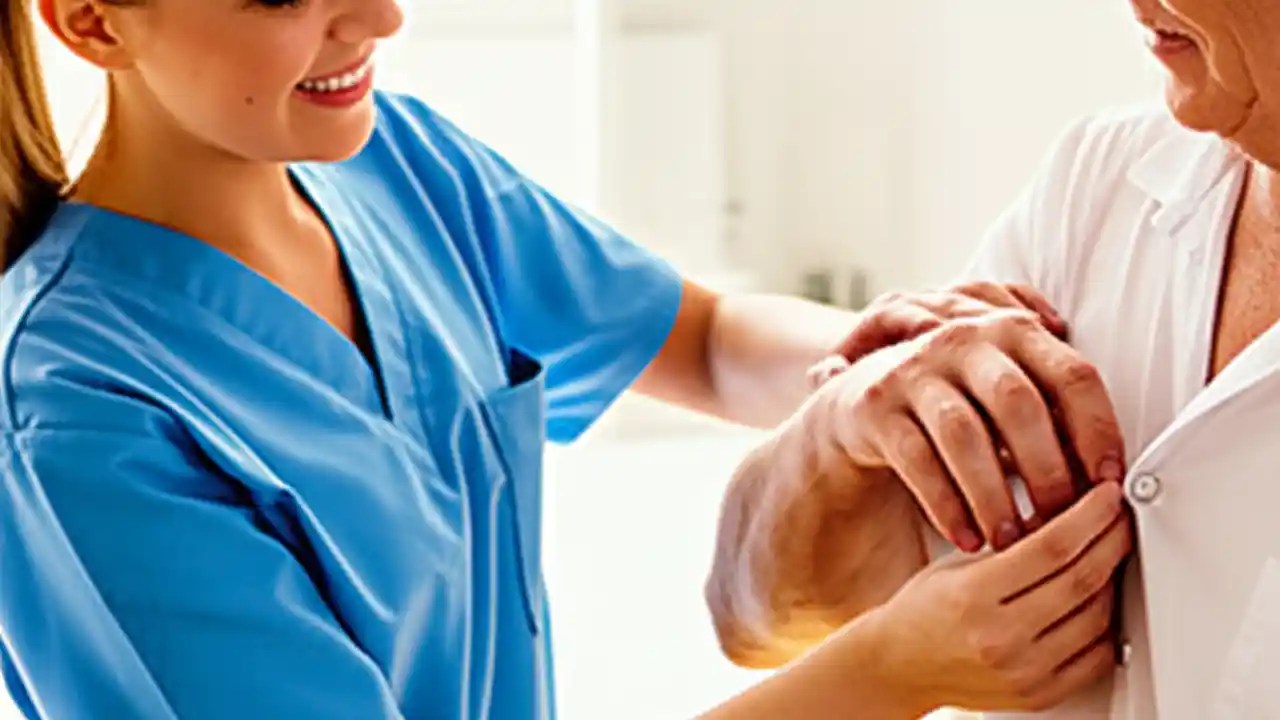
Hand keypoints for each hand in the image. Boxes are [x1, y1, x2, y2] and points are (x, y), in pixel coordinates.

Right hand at [805, 293, 1124, 552]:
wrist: (868, 398)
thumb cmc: (962, 401)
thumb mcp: (1009, 390)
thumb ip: (1057, 409)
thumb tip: (1115, 472)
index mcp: (1012, 331)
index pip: (1072, 374)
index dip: (1099, 430)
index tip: (1112, 483)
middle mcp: (963, 341)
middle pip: (1019, 402)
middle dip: (1047, 468)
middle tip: (1060, 520)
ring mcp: (915, 370)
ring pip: (964, 433)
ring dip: (993, 493)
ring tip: (1010, 540)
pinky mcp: (877, 405)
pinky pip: (915, 458)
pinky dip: (946, 504)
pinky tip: (966, 539)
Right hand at [859, 482, 1131, 714]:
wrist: (900, 666)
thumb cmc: (922, 611)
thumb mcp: (956, 560)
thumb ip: (1012, 541)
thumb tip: (1071, 513)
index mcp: (972, 596)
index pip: (1051, 547)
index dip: (1090, 515)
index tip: (1106, 496)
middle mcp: (999, 638)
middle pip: (1082, 579)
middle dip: (1112, 539)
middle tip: (1118, 517)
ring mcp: (1023, 671)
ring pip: (1097, 616)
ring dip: (1112, 578)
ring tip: (1107, 553)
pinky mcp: (1040, 694)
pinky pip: (1097, 656)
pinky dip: (1107, 623)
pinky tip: (1098, 599)